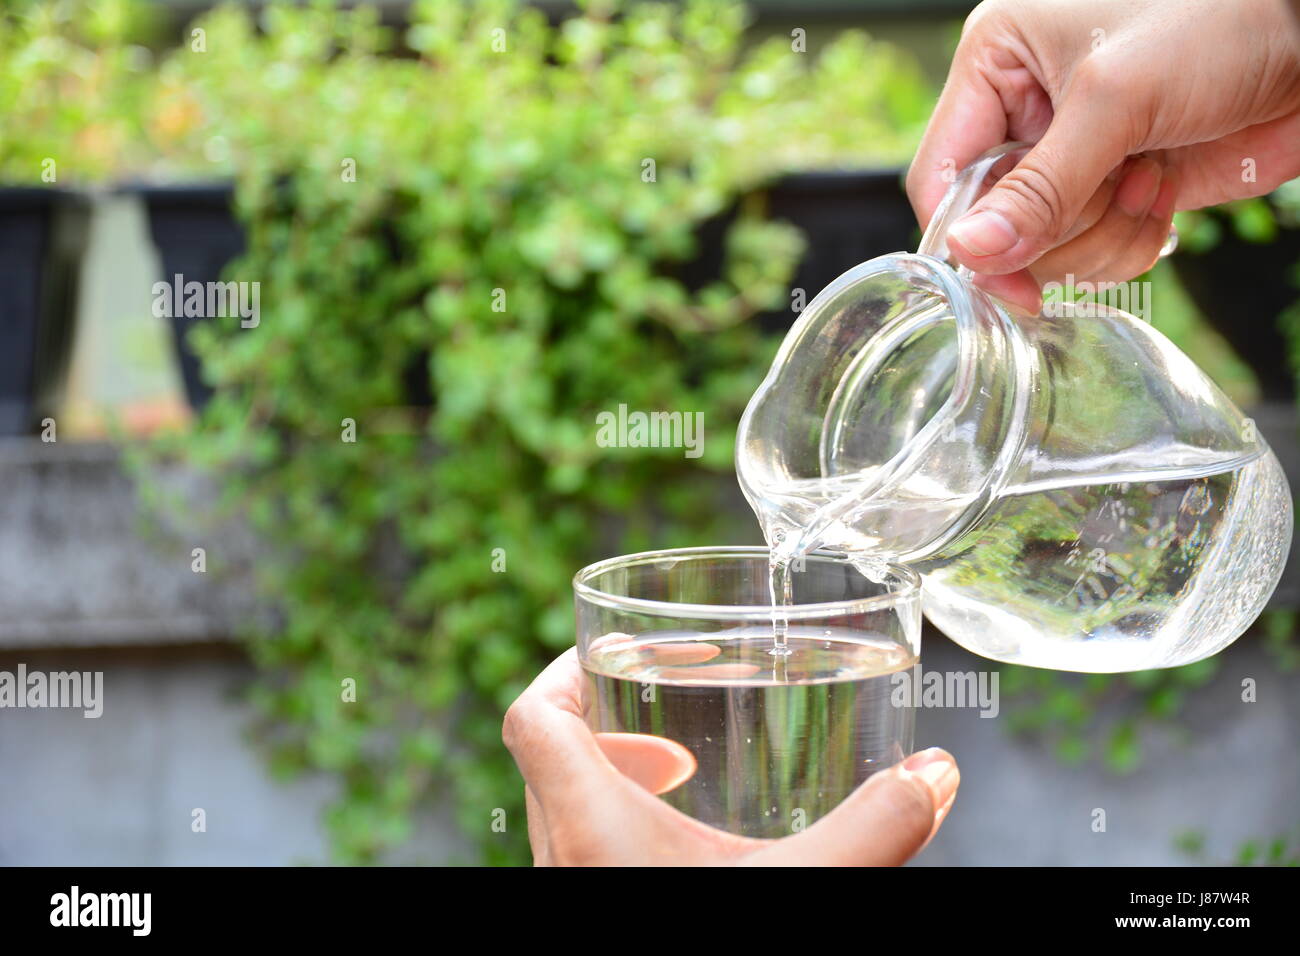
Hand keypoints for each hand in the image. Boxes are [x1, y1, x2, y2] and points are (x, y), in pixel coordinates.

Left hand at [502, 648, 959, 865]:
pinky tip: (695, 851)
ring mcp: (573, 889)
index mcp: (588, 826)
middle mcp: (563, 856)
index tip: (629, 664)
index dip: (563, 672)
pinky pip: (586, 852)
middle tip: (672, 720)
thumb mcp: (799, 886)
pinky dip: (625, 831)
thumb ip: (872, 830)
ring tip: (685, 775)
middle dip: (609, 724)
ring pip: (564, 808)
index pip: (532, 718)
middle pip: (547, 756)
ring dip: (614, 778)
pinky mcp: (595, 913)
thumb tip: (937, 776)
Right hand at [907, 0, 1299, 313]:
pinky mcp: (1115, 188)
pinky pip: (1093, 254)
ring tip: (1149, 172)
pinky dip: (1132, 237)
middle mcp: (1027, 112)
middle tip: (1111, 182)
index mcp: (998, 62)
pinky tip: (1163, 186)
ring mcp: (1073, 156)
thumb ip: (1037, 188)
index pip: (940, 173)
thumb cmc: (1220, 17)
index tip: (1003, 281)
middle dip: (1058, 223)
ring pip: (1046, 248)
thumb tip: (970, 254)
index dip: (966, 234)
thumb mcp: (1113, 99)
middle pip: (994, 223)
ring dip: (1104, 229)